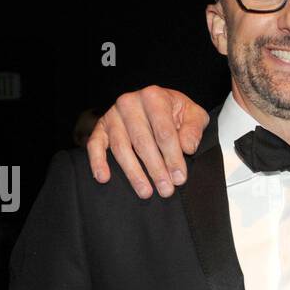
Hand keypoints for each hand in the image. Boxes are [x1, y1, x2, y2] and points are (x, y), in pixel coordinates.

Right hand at [86, 86, 208, 198]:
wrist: (157, 104)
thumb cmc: (176, 112)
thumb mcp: (194, 115)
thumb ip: (194, 129)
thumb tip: (187, 147)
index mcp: (154, 97)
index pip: (164, 132)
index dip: (172, 157)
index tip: (179, 178)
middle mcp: (130, 102)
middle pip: (142, 141)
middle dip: (155, 169)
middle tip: (166, 190)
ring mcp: (113, 115)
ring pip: (121, 147)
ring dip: (133, 173)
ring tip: (145, 192)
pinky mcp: (101, 127)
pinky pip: (95, 144)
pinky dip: (97, 161)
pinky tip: (104, 178)